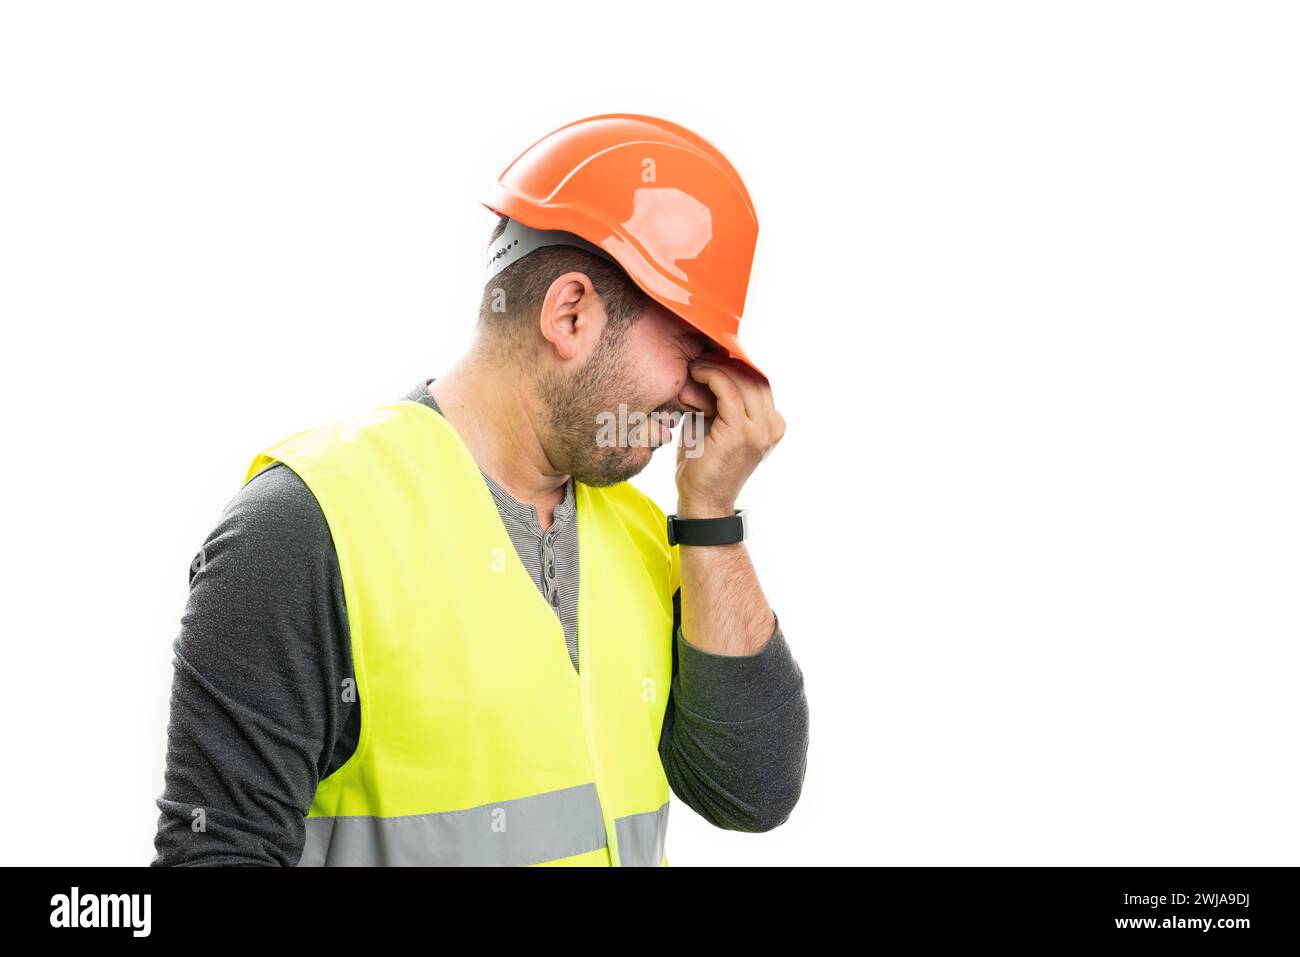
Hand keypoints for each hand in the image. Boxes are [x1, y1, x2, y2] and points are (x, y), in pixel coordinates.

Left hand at [675, 356, 784, 516]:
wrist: (703, 500)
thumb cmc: (705, 464)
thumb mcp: (716, 424)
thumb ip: (719, 399)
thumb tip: (709, 365)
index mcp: (772, 425)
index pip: (760, 383)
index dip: (737, 365)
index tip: (712, 357)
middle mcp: (772, 427)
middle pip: (754, 378)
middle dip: (727, 363)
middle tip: (701, 357)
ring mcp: (760, 430)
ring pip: (743, 381)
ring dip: (717, 368)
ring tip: (696, 366)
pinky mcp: (741, 432)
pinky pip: (728, 391)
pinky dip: (711, 377)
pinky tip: (696, 375)